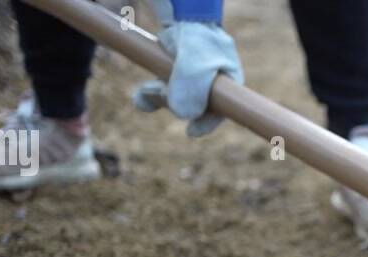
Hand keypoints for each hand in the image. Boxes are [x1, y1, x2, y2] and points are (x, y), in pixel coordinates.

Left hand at [132, 0, 243, 136]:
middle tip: (161, 90)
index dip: (206, 123)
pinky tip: (140, 97)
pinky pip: (159, 94)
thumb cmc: (196, 39)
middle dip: (175, 103)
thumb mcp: (195, 64)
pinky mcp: (172, 73)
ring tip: (148, 89)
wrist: (182, 14)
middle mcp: (210, 84)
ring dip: (158, 98)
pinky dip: (148, 96)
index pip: (221, 111)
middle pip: (194, 108)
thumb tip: (182, 114)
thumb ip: (191, 90)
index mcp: (227, 84)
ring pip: (174, 101)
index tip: (190, 131)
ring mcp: (190, 79)